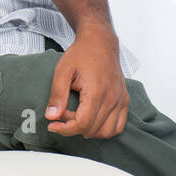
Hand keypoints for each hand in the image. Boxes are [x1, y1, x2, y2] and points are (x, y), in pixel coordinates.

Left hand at [45, 24, 128, 138]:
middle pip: (92, 129)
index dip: (65, 129)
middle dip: (73, 126)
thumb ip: (57, 95)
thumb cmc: (81, 55)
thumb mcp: (62, 72)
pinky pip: (118, 126)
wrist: (100, 43)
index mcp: (97, 92)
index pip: (82, 124)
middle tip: (62, 113)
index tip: (52, 125)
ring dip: (88, 130)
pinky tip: (90, 118)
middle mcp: (113, 99)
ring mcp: (121, 101)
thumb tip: (51, 116)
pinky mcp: (124, 101)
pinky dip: (103, 129)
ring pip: (107, 132)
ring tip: (76, 115)